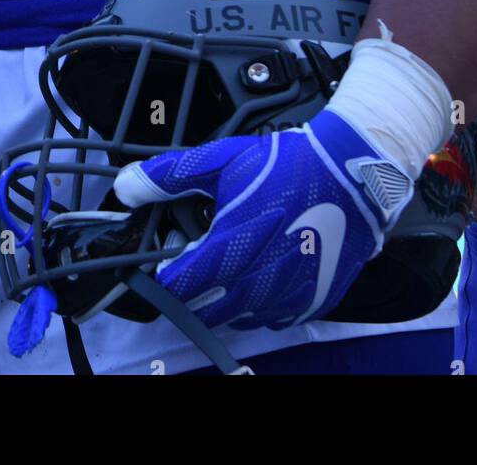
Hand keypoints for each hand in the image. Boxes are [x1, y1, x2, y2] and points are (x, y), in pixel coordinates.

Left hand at [114, 109, 414, 330]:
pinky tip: (268, 271)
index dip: (166, 275)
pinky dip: (264, 302)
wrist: (352, 173)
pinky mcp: (311, 303)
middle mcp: (255, 285)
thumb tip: (124, 186)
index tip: (170, 259)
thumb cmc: (287, 165)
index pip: (176, 288)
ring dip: (229, 298)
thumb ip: (169, 176)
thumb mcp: (223, 160)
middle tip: (202, 261)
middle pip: (204, 310)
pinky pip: (275, 317)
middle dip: (195, 290)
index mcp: (228, 251)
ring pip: (239, 317)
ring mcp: (285, 299)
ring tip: (237, 263)